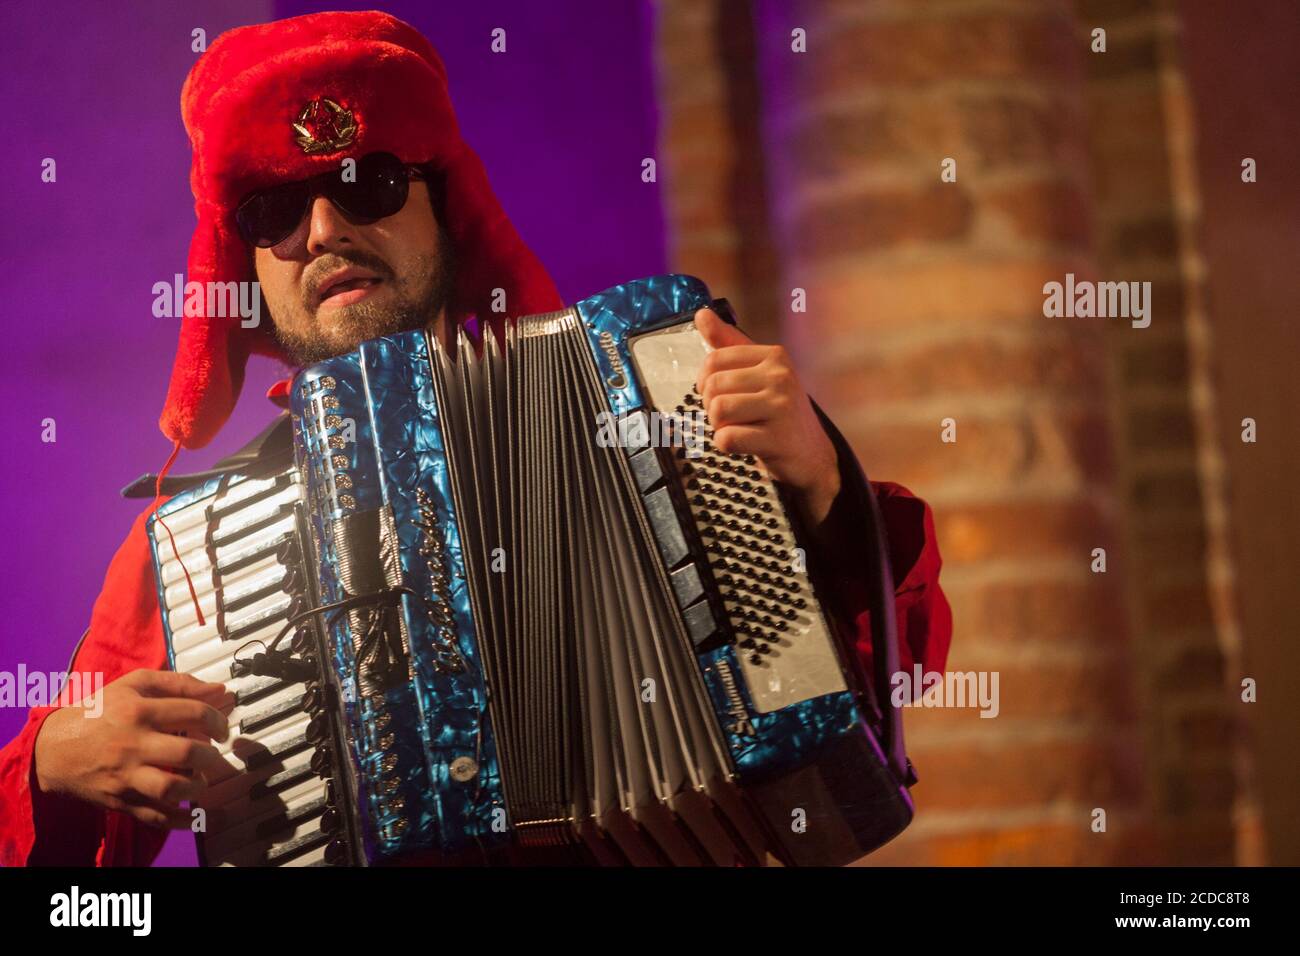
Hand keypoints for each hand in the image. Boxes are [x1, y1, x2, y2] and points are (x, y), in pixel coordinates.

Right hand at [33, 669, 232, 828]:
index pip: (194, 712)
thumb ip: (178, 683)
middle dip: (211, 756)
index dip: (218, 720)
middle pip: (186, 752)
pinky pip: (156, 817)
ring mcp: (126, 776)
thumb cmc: (99, 712)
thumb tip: (219, 690)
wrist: (53, 748)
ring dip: (197, 787)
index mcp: (139, 711)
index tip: (222, 728)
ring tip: (201, 780)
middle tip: (213, 755)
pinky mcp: (120, 800)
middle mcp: (133, 744)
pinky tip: (197, 815)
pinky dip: (181, 820)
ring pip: (171, 788)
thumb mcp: (134, 685)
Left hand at [695, 308, 841, 525]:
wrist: (812, 456)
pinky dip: (727, 445)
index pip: (714, 360)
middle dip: (712, 406)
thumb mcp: (759, 372)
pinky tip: (745, 444)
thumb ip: (729, 343)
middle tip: (732, 417)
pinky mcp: (777, 438)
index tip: (719, 393)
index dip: (706, 382)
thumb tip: (702, 314)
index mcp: (774, 356)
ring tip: (739, 428)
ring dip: (719, 426)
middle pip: (713, 386)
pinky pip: (727, 438)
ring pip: (718, 411)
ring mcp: (781, 407)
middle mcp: (780, 377)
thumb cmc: (779, 412)